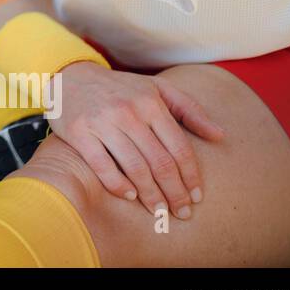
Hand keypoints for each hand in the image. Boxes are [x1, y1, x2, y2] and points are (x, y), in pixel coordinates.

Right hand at [48, 62, 224, 220]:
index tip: (197, 197)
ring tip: (159, 211)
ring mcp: (102, 122)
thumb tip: (220, 136)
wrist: (69, 76)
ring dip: (151, 195)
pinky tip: (130, 195)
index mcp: (150, 102)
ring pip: (134, 167)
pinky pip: (102, 165)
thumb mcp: (156, 89)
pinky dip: (118, 184)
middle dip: (174, 192)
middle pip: (160, 162)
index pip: (179, 147)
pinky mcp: (78, 132)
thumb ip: (189, 109)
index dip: (191, 176)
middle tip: (181, 213)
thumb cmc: (119, 88)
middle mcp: (128, 112)